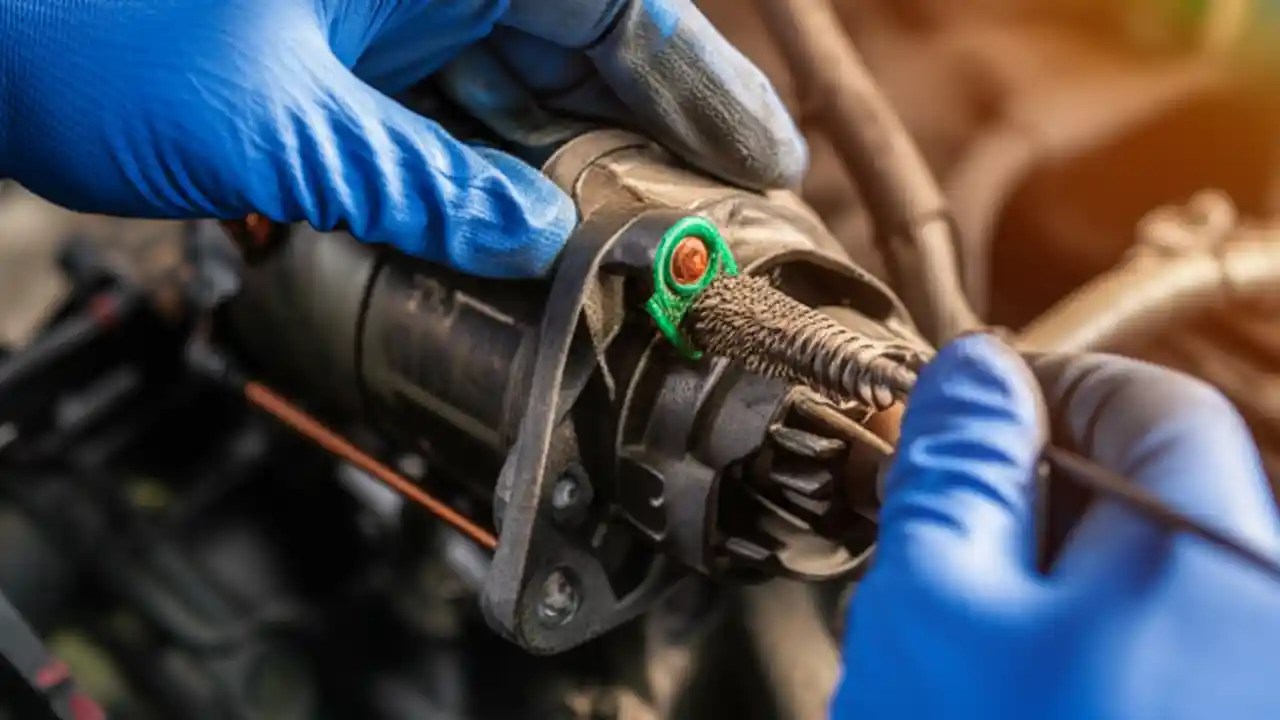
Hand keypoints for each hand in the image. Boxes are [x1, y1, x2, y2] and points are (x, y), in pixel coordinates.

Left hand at [0, 0, 803, 277]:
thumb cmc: (68, 21)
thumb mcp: (265, 122)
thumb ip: (415, 185)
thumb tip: (534, 236)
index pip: (611, 0)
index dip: (699, 82)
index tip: (762, 156)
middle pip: (579, 49)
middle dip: (646, 142)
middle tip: (710, 226)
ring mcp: (379, 16)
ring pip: (518, 93)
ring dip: (572, 174)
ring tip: (641, 252)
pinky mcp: (343, 64)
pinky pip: (448, 122)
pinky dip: (489, 182)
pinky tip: (536, 240)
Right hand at [834, 335, 1279, 719]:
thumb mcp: (937, 599)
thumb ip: (955, 465)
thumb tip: (970, 375)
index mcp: (1213, 555)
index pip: (1149, 399)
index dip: (1038, 383)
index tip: (966, 408)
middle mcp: (1265, 613)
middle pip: (1145, 487)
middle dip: (1028, 488)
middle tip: (942, 529)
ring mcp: (1249, 676)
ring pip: (1139, 573)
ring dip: (1045, 569)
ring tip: (967, 627)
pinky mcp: (1220, 708)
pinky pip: (1152, 639)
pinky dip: (1075, 637)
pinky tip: (1011, 679)